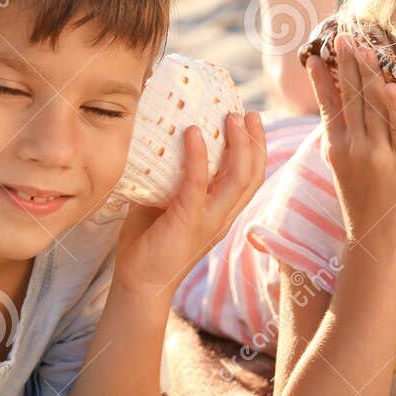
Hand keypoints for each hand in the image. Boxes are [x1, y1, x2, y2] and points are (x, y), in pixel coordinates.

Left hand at [113, 111, 266, 296]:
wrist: (138, 283)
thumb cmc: (148, 241)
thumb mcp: (163, 202)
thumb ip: (169, 176)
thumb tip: (158, 138)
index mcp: (222, 212)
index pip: (251, 178)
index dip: (257, 148)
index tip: (251, 120)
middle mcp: (223, 216)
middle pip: (254, 175)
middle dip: (255, 140)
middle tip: (246, 113)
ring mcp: (209, 221)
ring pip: (239, 178)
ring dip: (237, 144)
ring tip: (230, 117)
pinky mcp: (188, 222)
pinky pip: (198, 184)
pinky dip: (198, 157)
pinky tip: (192, 134)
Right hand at [307, 36, 395, 249]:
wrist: (377, 239)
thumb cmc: (363, 204)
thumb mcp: (343, 169)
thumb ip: (343, 140)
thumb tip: (339, 113)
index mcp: (337, 147)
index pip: (328, 105)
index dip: (321, 79)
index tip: (312, 56)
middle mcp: (353, 146)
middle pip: (349, 97)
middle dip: (345, 64)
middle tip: (341, 36)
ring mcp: (377, 153)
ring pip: (371, 105)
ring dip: (366, 73)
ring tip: (362, 46)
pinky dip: (393, 105)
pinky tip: (389, 84)